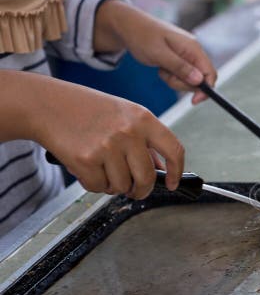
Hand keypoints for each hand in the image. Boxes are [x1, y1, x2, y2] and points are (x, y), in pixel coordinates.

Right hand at [8, 73, 186, 198]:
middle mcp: (128, 132)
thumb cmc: (86, 110)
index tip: (173, 184)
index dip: (177, 172)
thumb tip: (161, 169)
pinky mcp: (86, 160)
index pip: (174, 150)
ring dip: (113, 185)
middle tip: (134, 191)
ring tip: (102, 169)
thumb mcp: (124, 115)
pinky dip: (93, 184)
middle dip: (141, 190)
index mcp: (143, 118)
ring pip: (122, 186)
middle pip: (148, 177)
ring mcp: (107, 146)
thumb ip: (144, 140)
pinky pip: (98, 187)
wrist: (46, 104)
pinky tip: (86, 168)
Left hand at [94, 0, 216, 103]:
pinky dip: (171, 76)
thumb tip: (200, 81)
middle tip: (165, 75)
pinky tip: (161, 67)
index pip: (210, 73)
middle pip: (200, 79)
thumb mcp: (159, 53)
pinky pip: (181, 75)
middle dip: (183, 83)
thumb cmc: (142, 36)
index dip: (206, 89)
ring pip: (189, 79)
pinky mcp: (180, 59)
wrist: (128, 26)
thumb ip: (180, 67)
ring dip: (174, 80)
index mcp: (193, 47)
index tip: (193, 101)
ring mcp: (187, 55)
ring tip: (161, 68)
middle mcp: (193, 51)